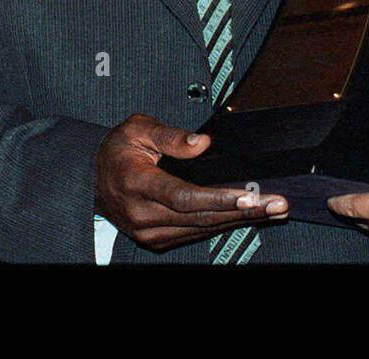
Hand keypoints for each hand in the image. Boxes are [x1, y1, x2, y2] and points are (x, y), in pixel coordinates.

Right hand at [95, 113, 287, 250]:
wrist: (91, 179)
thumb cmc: (117, 150)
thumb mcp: (138, 129)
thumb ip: (171, 136)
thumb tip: (204, 143)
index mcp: (137, 183)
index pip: (183, 196)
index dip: (219, 198)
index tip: (249, 194)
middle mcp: (143, 214)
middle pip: (201, 216)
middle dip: (244, 210)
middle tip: (277, 203)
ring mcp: (150, 231)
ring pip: (203, 228)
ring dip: (241, 220)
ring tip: (273, 209)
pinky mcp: (157, 239)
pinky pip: (196, 233)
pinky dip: (224, 223)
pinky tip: (249, 215)